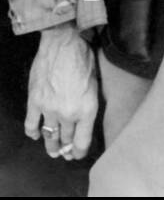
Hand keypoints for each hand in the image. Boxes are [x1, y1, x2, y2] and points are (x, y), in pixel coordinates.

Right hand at [26, 21, 97, 159]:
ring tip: (52, 151)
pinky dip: (33, 132)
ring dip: (50, 145)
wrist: (64, 44)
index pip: (82, 141)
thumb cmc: (85, 60)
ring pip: (49, 134)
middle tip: (65, 154)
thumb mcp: (96, 84)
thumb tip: (84, 118)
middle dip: (66, 149)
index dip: (78, 152)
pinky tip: (35, 135)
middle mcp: (68, 113)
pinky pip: (31, 124)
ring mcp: (49, 109)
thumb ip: (89, 104)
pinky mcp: (35, 102)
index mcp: (87, 109)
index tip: (77, 155)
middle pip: (66, 139)